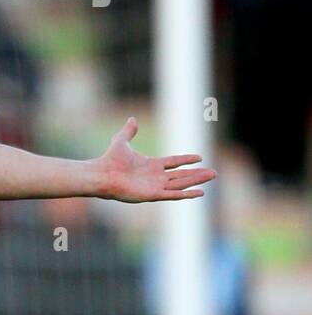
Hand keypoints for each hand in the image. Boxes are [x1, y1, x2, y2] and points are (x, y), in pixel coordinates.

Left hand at [97, 117, 215, 202]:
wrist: (102, 174)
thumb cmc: (110, 159)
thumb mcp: (122, 141)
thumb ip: (129, 131)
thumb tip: (132, 119)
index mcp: (151, 165)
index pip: (173, 162)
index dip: (186, 160)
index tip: (200, 158)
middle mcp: (155, 177)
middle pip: (181, 175)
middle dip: (197, 174)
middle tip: (214, 172)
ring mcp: (154, 186)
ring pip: (181, 184)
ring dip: (196, 181)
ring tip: (212, 177)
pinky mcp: (152, 195)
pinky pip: (173, 195)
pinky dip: (186, 194)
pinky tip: (200, 192)